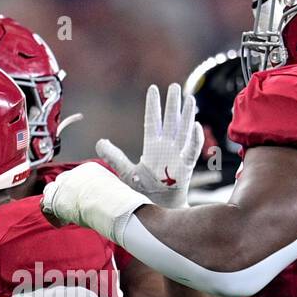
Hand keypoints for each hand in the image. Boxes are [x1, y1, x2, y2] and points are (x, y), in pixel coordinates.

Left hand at [40, 161, 149, 241]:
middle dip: (64, 195)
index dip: (75, 191)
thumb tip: (111, 202)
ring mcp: (63, 185)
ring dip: (56, 204)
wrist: (111, 206)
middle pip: (61, 182)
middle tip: (71, 210)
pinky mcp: (56, 198)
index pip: (75, 177)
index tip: (80, 202)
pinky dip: (53, 215)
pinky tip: (62, 223)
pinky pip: (46, 205)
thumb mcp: (114, 191)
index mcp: (89, 169)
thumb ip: (105, 193)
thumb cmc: (118, 203)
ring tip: (65, 217)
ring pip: (51, 192)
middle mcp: (74, 173)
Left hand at [95, 83, 203, 208]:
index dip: (153, 106)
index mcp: (152, 147)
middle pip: (170, 122)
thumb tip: (100, 142)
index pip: (152, 122)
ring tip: (189, 98)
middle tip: (175, 86)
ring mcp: (176, 156)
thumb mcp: (125, 172)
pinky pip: (191, 151)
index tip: (153, 89)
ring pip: (183, 131)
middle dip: (172, 104)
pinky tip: (196, 124)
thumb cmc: (143, 191)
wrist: (157, 209)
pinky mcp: (185, 168)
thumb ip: (114, 156)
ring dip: (186, 115)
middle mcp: (165, 148)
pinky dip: (194, 139)